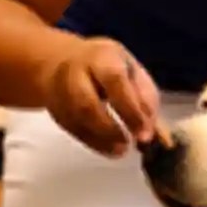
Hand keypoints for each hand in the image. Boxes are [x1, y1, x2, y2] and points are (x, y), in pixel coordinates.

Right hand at [45, 37, 160, 158]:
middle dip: (110, 127)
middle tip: (130, 143)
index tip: (144, 132)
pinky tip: (109, 149)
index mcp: (101, 56)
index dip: (130, 108)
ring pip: (76, 119)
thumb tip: (151, 130)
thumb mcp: (131, 69)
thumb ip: (145, 96)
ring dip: (101, 139)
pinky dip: (92, 142)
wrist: (62, 59)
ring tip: (122, 150)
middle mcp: (75, 71)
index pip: (114, 80)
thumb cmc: (107, 65)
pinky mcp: (55, 109)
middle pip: (87, 101)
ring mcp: (60, 91)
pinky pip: (72, 129)